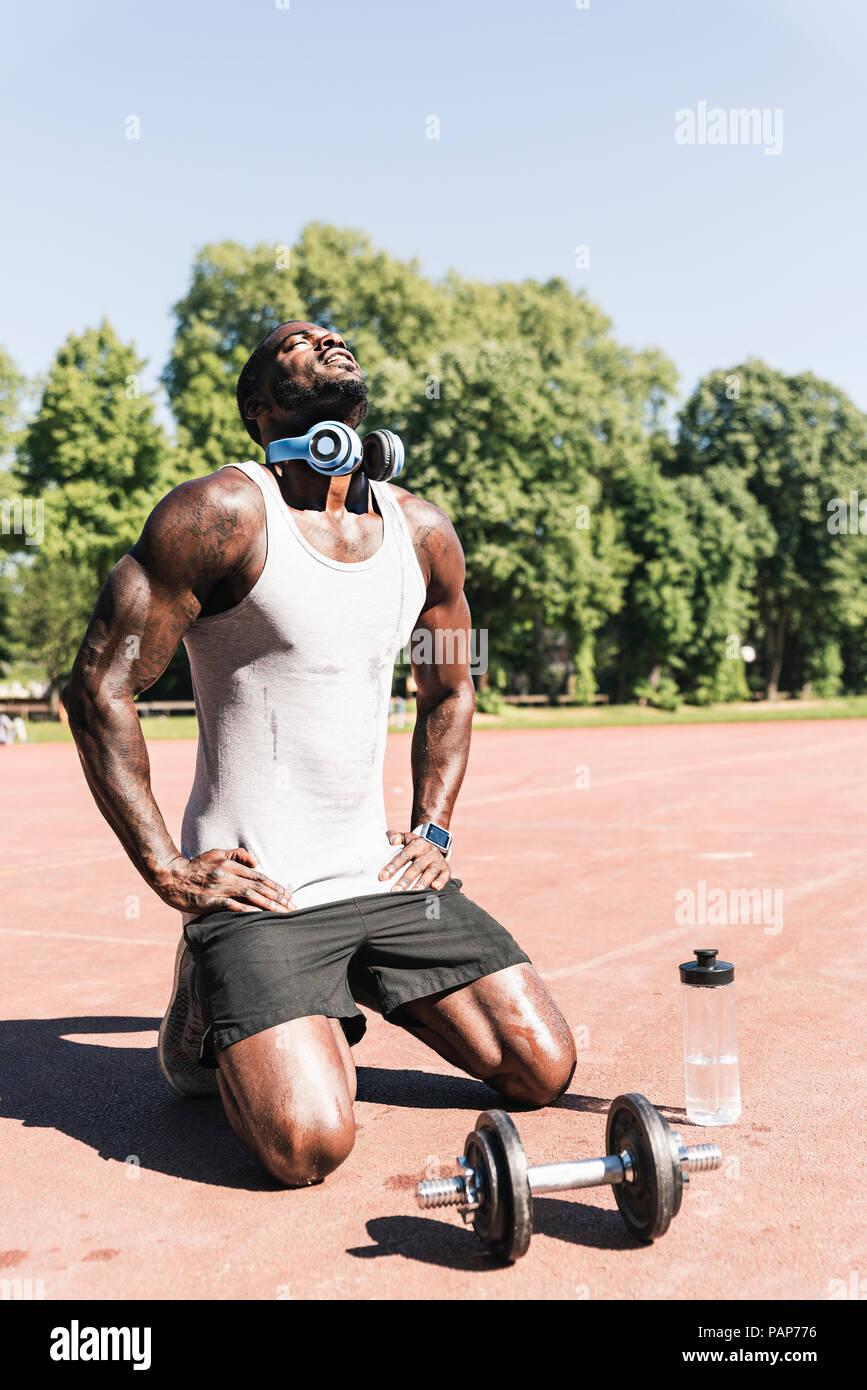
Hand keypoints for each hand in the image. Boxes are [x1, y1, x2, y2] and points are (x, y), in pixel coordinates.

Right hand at [154, 848, 294, 914]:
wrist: (171, 876)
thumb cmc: (195, 866)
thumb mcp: (216, 853)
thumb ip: (237, 855)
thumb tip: (256, 863)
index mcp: (231, 865)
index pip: (259, 876)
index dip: (276, 886)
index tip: (288, 895)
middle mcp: (228, 875)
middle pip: (259, 886)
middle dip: (278, 897)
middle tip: (293, 907)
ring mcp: (219, 888)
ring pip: (250, 896)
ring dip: (268, 905)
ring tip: (282, 913)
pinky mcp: (210, 901)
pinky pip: (232, 906)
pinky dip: (247, 910)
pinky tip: (259, 916)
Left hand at [379, 830, 450, 892]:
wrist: (435, 842)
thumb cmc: (413, 844)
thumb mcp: (405, 837)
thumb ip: (395, 836)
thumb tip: (393, 841)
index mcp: (417, 844)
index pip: (403, 856)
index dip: (393, 867)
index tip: (382, 877)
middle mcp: (429, 852)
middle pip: (416, 867)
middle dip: (405, 880)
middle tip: (394, 891)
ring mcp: (438, 860)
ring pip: (430, 872)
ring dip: (421, 884)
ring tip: (412, 893)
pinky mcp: (446, 868)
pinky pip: (445, 876)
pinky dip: (442, 882)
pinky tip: (434, 888)